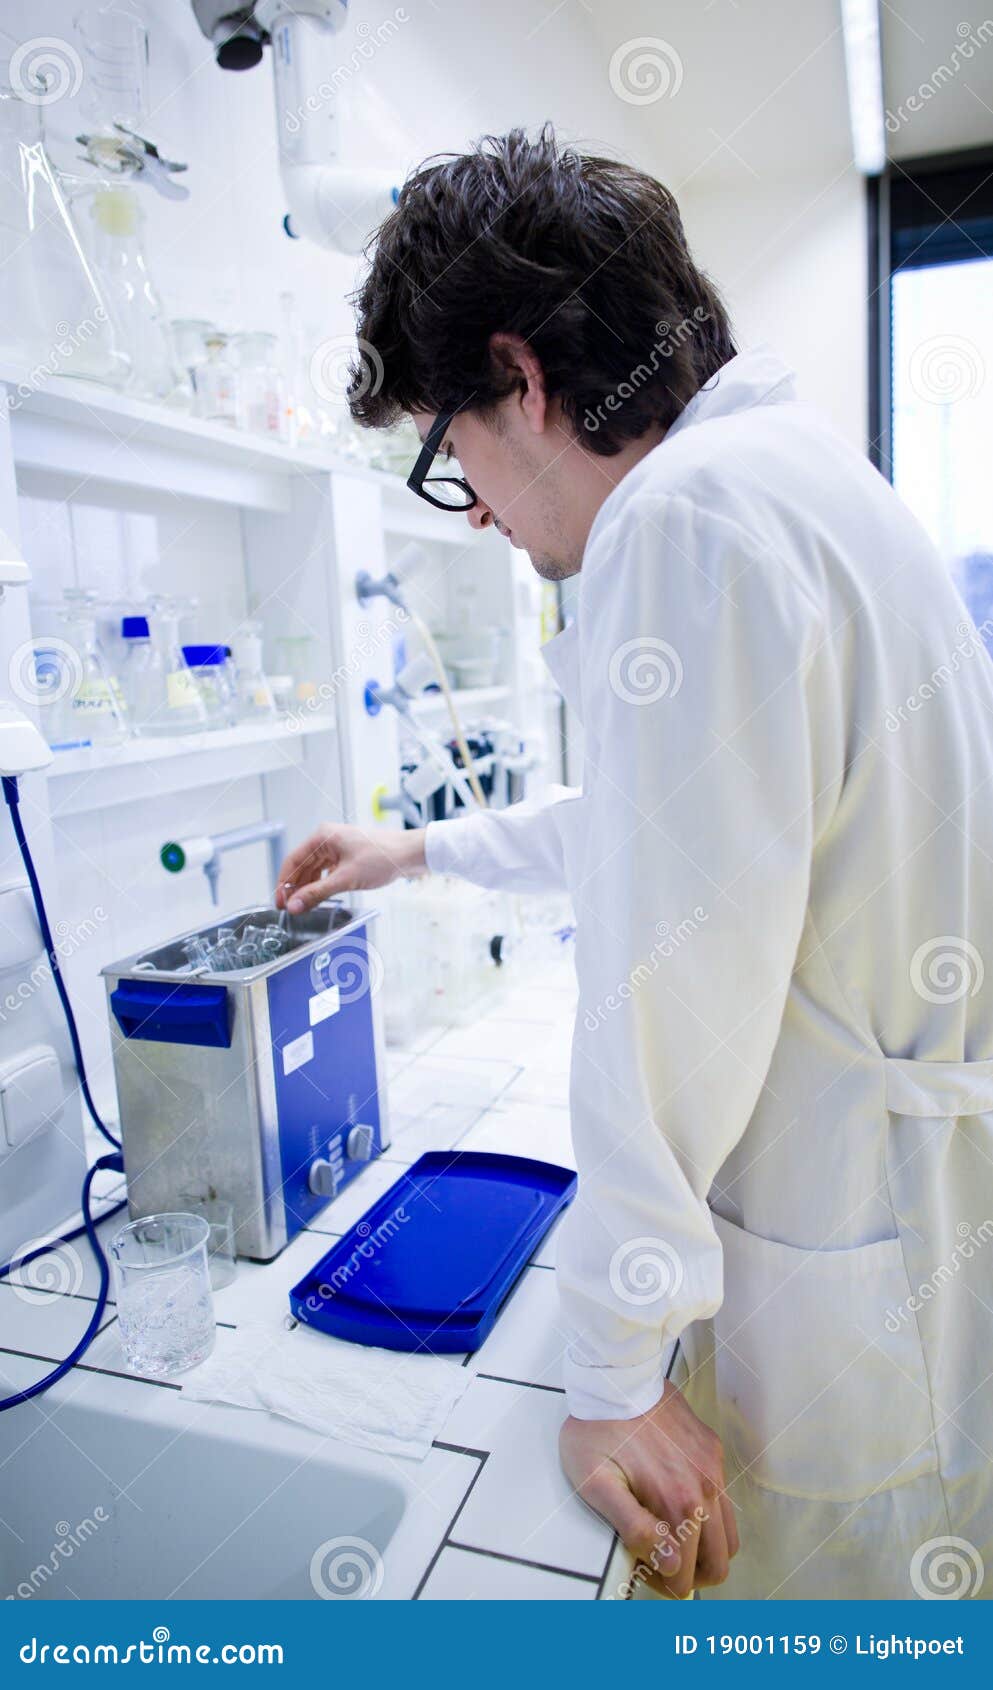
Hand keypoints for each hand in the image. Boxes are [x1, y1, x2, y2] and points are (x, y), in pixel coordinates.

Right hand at [274, 824, 427, 911]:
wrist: (410, 854)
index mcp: (323, 837)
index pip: (293, 861)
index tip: (279, 902)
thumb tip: (295, 905)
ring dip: (307, 888)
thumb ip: (317, 893)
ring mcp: (338, 848)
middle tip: (289, 909)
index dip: (283, 883)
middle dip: (295, 888)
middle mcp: (327, 840)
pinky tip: (318, 898)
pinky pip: (326, 872)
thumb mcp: (345, 879)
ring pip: (314, 871)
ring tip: (302, 907)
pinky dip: (321, 885)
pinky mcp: (347, 857)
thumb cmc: (383, 857)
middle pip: (302, 867)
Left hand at [559, 1383, 737, 1597]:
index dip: (667, 1586)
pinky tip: (679, 1506)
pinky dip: (710, 1516)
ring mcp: (713, 1467)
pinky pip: (724, 1499)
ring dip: (706, 1548)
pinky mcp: (713, 1449)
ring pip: (729, 1532)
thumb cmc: (596, 1431)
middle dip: (693, 1574)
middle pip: (720, 1560)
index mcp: (678, 1502)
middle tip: (662, 1566)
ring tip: (673, 1541)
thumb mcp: (596, 1483)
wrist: (615, 1377)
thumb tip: (671, 1562)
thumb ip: (634, 1527)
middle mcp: (706, 1487)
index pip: (688, 1575)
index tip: (646, 1575)